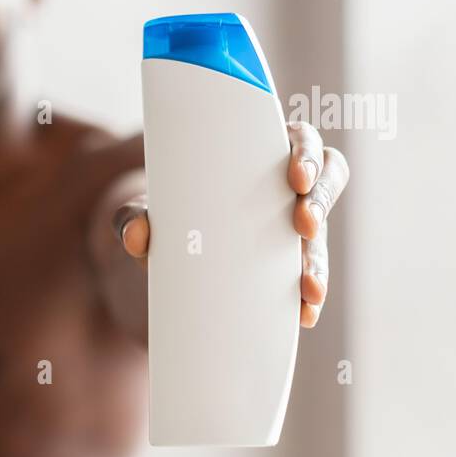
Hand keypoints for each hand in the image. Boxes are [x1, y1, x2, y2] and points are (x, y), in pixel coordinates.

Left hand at [116, 122, 348, 327]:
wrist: (161, 253)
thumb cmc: (163, 211)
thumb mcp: (143, 210)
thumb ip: (131, 216)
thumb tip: (136, 237)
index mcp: (260, 153)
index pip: (299, 141)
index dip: (307, 156)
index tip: (296, 179)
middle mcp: (284, 187)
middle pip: (324, 183)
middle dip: (320, 204)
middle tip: (304, 227)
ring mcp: (290, 226)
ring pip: (319, 238)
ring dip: (319, 262)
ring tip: (308, 291)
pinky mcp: (287, 263)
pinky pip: (309, 274)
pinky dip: (308, 295)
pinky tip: (304, 314)